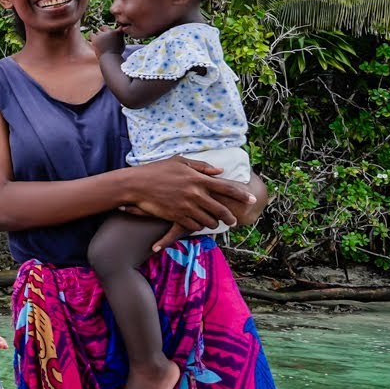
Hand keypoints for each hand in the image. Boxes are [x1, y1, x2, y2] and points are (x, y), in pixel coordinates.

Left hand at [90, 28, 124, 56]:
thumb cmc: (116, 54)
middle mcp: (110, 32)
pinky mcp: (95, 39)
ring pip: (98, 32)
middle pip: (105, 27)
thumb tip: (117, 34)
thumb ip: (119, 37)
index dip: (115, 29)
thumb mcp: (122, 44)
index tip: (113, 32)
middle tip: (104, 35)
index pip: (117, 27)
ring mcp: (102, 35)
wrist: (110, 58)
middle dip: (104, 30)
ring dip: (99, 36)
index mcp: (118, 33)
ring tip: (100, 41)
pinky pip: (91, 34)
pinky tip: (93, 38)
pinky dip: (92, 36)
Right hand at [126, 156, 256, 247]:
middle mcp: (195, 194)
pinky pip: (194, 226)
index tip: (252, 200)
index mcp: (198, 179)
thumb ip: (201, 167)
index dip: (241, 195)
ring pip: (209, 220)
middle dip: (229, 217)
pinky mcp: (177, 216)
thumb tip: (219, 171)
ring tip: (214, 222)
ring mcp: (187, 206)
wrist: (137, 185)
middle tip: (233, 220)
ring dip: (213, 223)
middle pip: (221, 209)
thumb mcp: (180, 162)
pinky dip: (198, 226)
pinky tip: (198, 224)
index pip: (226, 188)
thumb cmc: (157, 170)